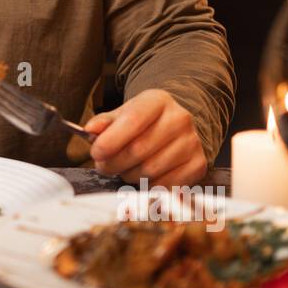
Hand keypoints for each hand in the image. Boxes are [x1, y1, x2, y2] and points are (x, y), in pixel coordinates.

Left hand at [82, 89, 207, 185]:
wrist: (175, 127)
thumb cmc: (144, 123)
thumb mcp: (123, 114)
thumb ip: (104, 122)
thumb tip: (89, 131)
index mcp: (158, 101)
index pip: (133, 121)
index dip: (110, 141)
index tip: (95, 153)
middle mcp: (180, 119)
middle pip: (138, 150)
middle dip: (113, 163)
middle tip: (103, 165)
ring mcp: (192, 143)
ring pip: (149, 170)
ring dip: (128, 175)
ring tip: (123, 169)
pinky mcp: (198, 165)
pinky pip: (164, 185)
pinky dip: (147, 186)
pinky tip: (142, 176)